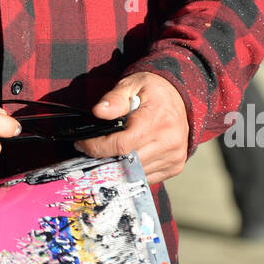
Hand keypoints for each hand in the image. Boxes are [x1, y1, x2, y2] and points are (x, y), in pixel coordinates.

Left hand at [73, 71, 189, 184]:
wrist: (181, 98)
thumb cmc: (153, 91)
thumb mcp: (131, 85)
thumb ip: (114, 99)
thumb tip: (98, 112)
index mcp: (157, 120)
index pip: (121, 145)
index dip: (97, 147)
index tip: (82, 144)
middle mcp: (169, 142)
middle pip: (127, 163)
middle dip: (104, 159)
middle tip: (90, 150)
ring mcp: (173, 157)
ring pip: (135, 174)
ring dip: (117, 167)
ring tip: (108, 153)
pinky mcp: (174, 167)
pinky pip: (146, 177)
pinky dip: (132, 170)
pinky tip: (126, 157)